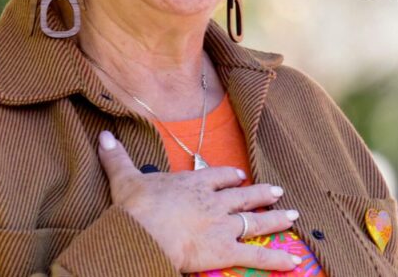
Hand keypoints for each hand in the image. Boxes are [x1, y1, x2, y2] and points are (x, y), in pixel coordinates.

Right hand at [96, 130, 301, 272]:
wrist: (142, 231)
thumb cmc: (134, 206)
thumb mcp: (123, 178)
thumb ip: (117, 157)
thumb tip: (104, 136)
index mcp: (193, 184)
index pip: (219, 177)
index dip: (232, 177)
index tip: (241, 176)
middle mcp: (214, 202)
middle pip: (244, 196)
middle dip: (262, 194)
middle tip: (279, 192)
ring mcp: (223, 226)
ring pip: (256, 221)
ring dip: (276, 219)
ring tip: (292, 216)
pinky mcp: (226, 250)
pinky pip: (257, 256)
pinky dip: (276, 259)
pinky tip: (293, 262)